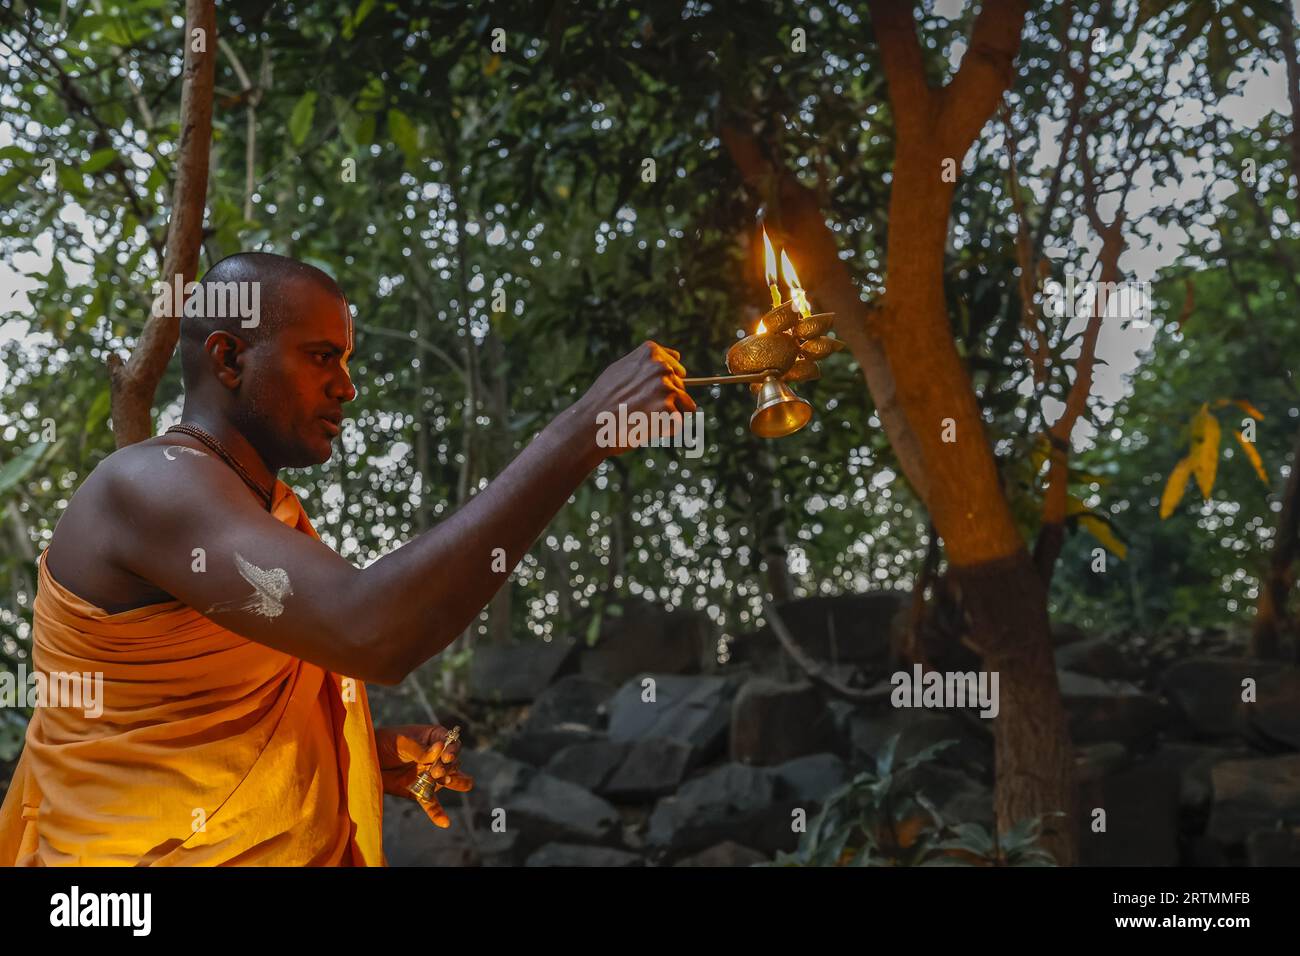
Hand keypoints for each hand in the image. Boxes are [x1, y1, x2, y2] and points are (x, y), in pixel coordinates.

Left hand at [376, 724, 473, 828]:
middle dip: (447, 768)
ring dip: (454, 783)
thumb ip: (419, 749)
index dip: (452, 751)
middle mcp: (436, 757)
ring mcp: (429, 776)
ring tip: (448, 782)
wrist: (365, 760)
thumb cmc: (384, 743)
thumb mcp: (401, 742)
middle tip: (435, 773)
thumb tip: (439, 749)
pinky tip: (444, 822)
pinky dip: (437, 813)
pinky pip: (431, 804)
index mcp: (434, 739)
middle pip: (452, 763)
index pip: (451, 744)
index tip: (446, 757)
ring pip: (449, 782)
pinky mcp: (419, 792)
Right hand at [579, 341, 697, 456]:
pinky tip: (646, 428)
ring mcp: (667, 389)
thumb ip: (644, 363)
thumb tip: (673, 359)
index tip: (651, 393)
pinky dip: (666, 430)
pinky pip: (678, 423)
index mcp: (650, 353)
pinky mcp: (669, 411)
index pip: (676, 366)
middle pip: (681, 387)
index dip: (666, 382)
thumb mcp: (619, 369)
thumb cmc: (602, 400)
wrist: (590, 424)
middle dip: (667, 401)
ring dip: (670, 415)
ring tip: (644, 419)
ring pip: (685, 405)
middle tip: (641, 410)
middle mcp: (661, 367)